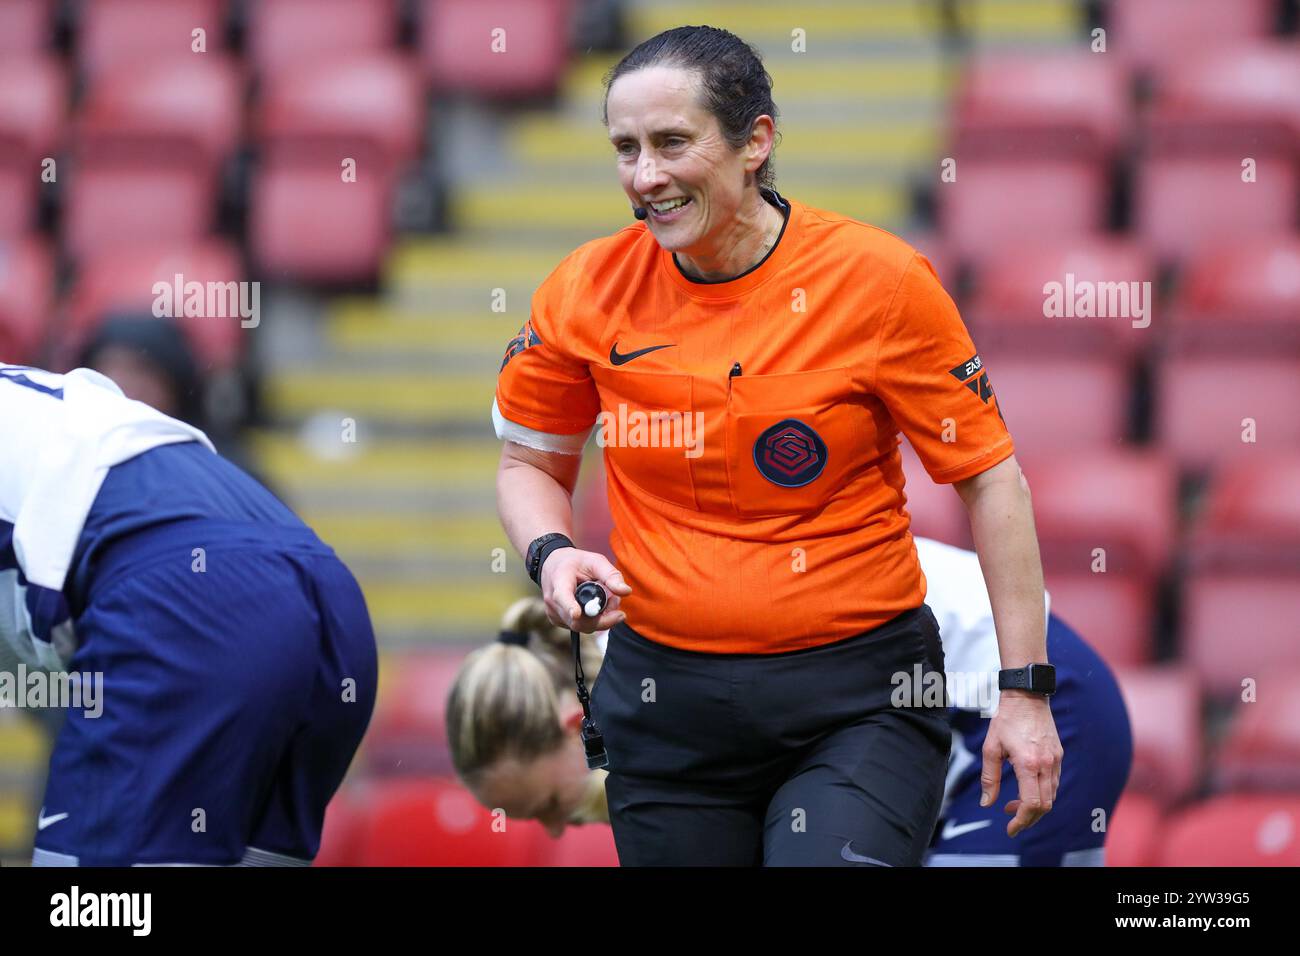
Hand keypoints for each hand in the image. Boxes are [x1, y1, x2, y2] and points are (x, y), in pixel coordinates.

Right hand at [539, 547, 631, 632]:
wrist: (554, 566)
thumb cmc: (576, 563)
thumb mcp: (596, 561)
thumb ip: (611, 575)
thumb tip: (626, 592)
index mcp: (559, 580)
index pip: (562, 597)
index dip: (570, 607)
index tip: (577, 614)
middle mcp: (552, 601)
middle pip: (578, 620)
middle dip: (603, 617)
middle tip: (616, 602)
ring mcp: (553, 613)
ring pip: (581, 626)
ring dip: (600, 618)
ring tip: (608, 599)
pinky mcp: (558, 621)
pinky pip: (580, 627)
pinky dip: (593, 620)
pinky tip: (596, 606)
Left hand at [980, 690, 1062, 836]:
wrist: (1026, 696)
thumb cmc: (1005, 720)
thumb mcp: (990, 748)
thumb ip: (990, 778)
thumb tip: (987, 803)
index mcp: (1028, 764)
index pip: (1031, 804)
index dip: (1021, 821)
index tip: (1010, 828)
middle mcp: (1046, 764)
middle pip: (1045, 805)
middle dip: (1028, 818)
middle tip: (1011, 820)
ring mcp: (1055, 760)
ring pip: (1051, 796)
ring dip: (1035, 806)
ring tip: (1014, 804)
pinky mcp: (1058, 755)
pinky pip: (1054, 783)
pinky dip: (1041, 793)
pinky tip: (1026, 789)